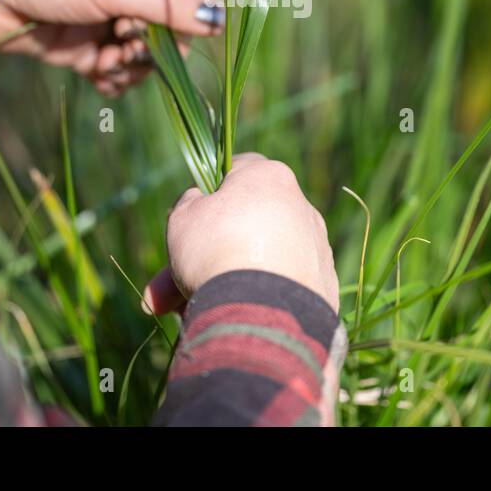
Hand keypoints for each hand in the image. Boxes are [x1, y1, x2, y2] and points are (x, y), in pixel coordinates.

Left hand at [0, 0, 221, 95]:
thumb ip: (166, 3)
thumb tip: (219, 22)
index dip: (186, 20)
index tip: (165, 37)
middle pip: (169, 29)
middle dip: (155, 48)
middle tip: (125, 46)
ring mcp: (103, 15)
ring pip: (144, 54)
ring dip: (133, 67)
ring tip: (106, 63)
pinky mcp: (80, 45)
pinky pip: (115, 69)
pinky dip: (113, 79)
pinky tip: (100, 80)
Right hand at [142, 154, 338, 314]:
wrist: (264, 313)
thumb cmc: (216, 251)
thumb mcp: (183, 218)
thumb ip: (189, 204)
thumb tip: (199, 201)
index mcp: (270, 177)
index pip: (237, 171)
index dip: (208, 196)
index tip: (189, 222)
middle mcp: (301, 207)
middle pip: (243, 226)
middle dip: (202, 257)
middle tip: (166, 293)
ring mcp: (316, 248)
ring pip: (260, 261)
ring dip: (226, 282)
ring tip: (190, 313)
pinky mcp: (325, 286)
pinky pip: (281, 287)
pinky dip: (258, 300)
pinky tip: (232, 319)